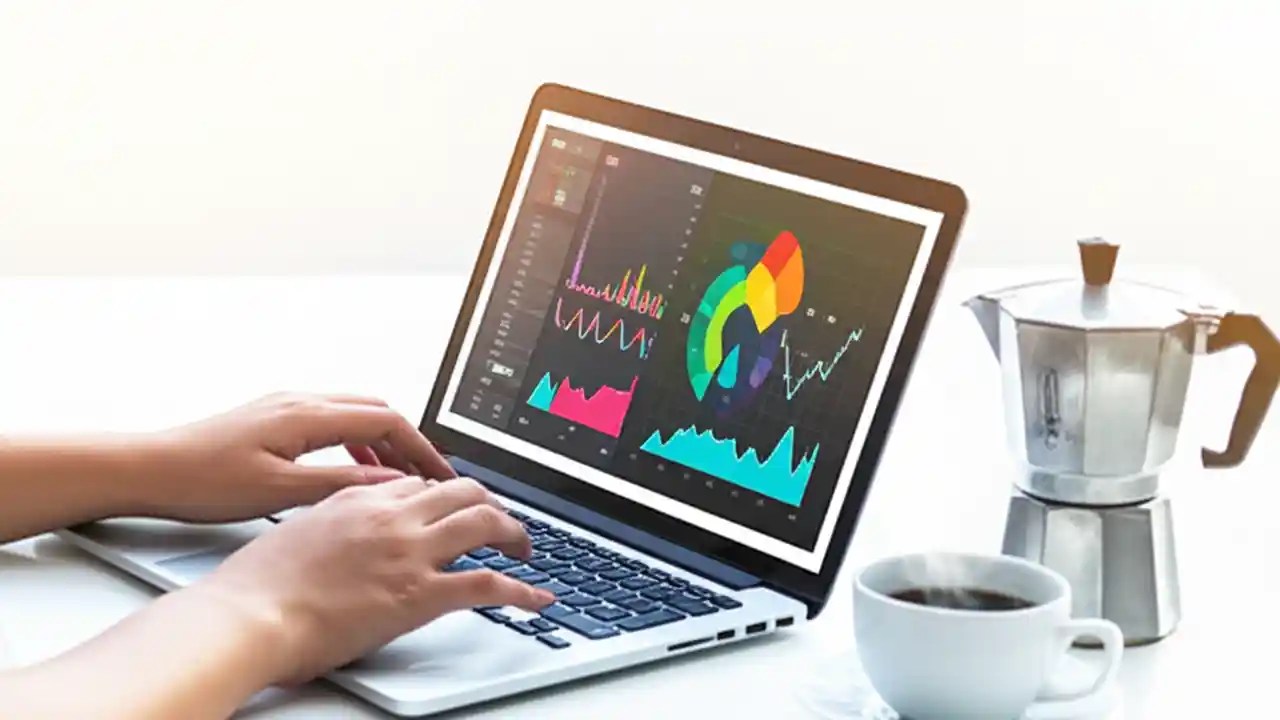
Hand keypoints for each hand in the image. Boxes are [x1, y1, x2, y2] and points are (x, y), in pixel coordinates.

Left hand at [137, 392, 456, 522]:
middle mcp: (300, 401)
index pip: (386, 421)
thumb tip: (390, 484)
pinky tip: (350, 471)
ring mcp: (285, 407)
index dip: (421, 448)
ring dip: (382, 443)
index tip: (440, 475)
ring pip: (354, 416)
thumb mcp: (279, 492)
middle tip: (428, 477)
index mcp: (307, 415)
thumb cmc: (202, 481)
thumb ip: (341, 485)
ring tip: (397, 479)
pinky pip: (331, 422)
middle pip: (376, 412)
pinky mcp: (272, 419)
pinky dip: (355, 444)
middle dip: (409, 442)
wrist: (149, 469)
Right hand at [193, 476, 553, 684]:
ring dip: (513, 533)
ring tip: (524, 549)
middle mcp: (390, 516)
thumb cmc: (256, 587)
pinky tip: (536, 598)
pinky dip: (521, 590)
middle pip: (461, 490)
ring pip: (484, 521)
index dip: (444, 497)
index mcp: (358, 500)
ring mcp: (408, 552)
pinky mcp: (419, 594)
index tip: (454, 510)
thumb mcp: (295, 534)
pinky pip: (487, 584)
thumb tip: (340, 539)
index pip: (419, 484)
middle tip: (500, 523)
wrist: (247, 616)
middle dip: (490, 504)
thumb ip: (329, 526)